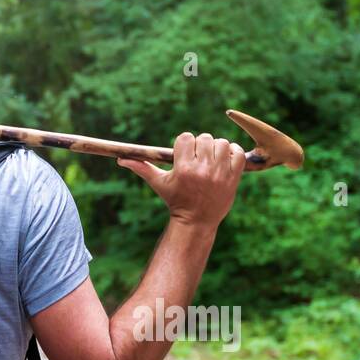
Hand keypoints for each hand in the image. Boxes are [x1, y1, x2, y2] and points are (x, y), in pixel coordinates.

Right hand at [117, 132, 244, 229]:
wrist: (196, 221)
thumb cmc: (175, 200)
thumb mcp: (158, 183)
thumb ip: (141, 168)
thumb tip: (120, 160)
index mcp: (183, 169)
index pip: (185, 137)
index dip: (185, 144)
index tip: (184, 154)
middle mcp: (202, 169)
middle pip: (204, 138)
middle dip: (200, 146)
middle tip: (199, 158)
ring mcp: (220, 173)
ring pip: (222, 143)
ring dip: (217, 148)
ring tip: (212, 160)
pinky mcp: (234, 178)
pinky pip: (238, 154)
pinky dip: (233, 153)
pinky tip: (225, 160)